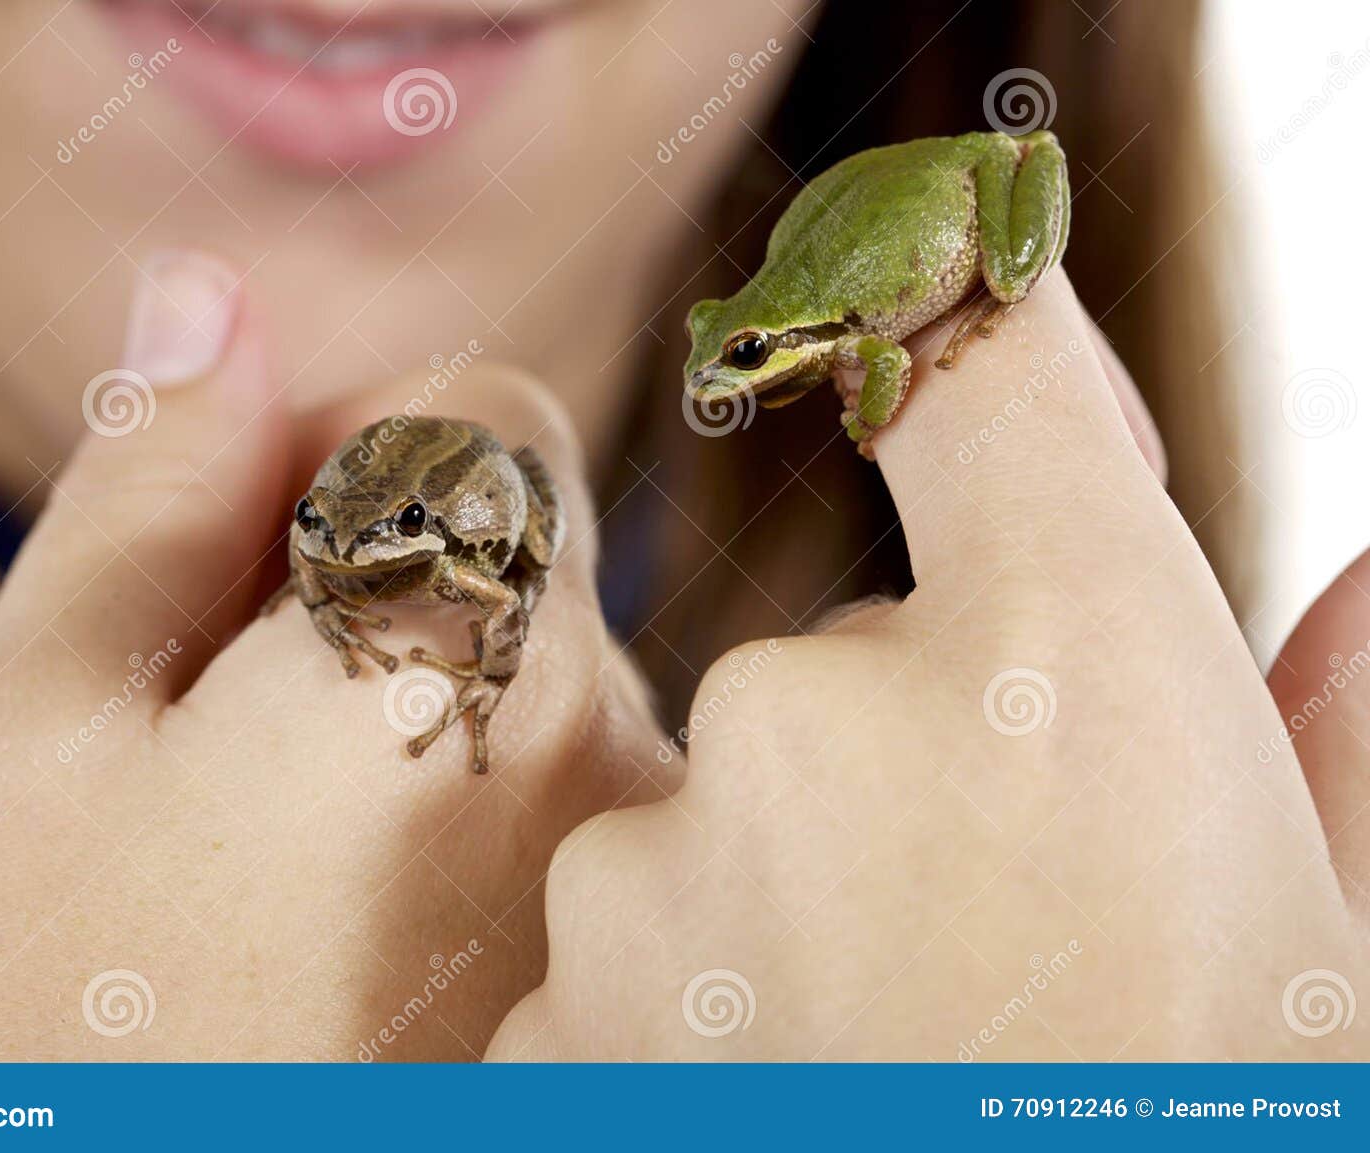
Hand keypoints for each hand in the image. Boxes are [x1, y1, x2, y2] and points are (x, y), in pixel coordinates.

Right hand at [0, 251, 666, 1059]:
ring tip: (306, 894)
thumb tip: (218, 296)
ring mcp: (655, 883)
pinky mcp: (668, 988)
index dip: (346, 462)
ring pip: (561, 687)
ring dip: (442, 725)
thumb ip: (151, 489)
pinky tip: (390, 960)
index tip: (258, 578)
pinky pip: (602, 822)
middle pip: (525, 548)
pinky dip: (502, 837)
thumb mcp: (36, 731)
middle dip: (390, 596)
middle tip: (249, 771)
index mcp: (440, 631)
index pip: (478, 408)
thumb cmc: (32, 1035)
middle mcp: (606, 743)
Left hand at [489, 272, 1368, 1060]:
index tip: (957, 334)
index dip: (971, 340)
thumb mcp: (1342, 966)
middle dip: (907, 767)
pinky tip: (793, 1107)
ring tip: (897, 1060)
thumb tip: (1362, 593)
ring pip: (721, 822)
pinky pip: (626, 954)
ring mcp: (644, 876)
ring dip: (794, 903)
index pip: (984, 375)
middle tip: (1001, 945)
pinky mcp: (543, 1013)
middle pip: (839, 661)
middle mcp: (814, 724)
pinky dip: (695, 1012)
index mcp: (1060, 673)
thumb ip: (1342, 744)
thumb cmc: (1210, 1120)